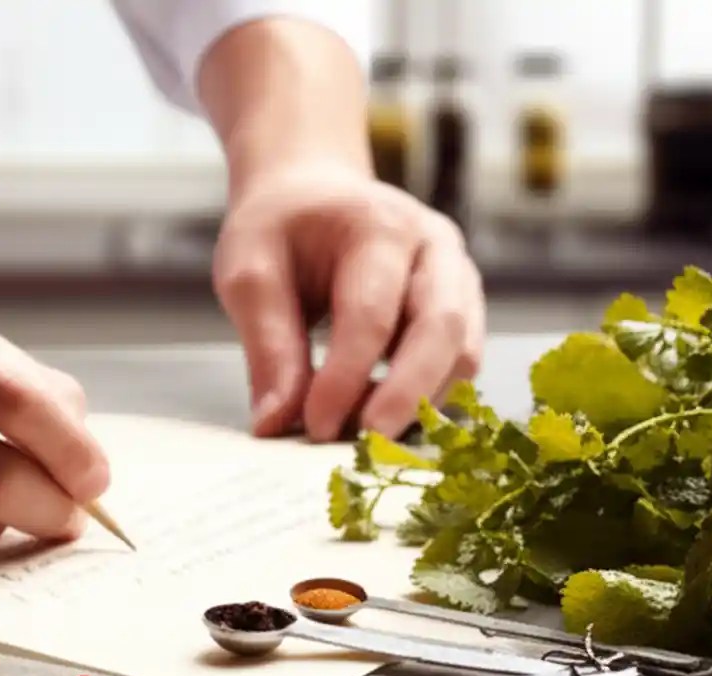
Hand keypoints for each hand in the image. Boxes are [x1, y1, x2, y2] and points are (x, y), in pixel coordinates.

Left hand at [213, 161, 484, 441]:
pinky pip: (460, 361)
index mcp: (379, 224)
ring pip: (462, 352)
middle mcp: (435, 245)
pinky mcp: (463, 305)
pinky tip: (377, 410)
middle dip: (405, 396)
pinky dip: (426, 396)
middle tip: (365, 447)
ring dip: (419, 402)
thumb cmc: (279, 229)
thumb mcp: (248, 272)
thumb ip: (267, 346)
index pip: (371, 314)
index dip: (345, 378)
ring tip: (361, 433)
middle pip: (441, 329)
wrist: (311, 193)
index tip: (313, 427)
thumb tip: (275, 423)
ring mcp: (458, 274)